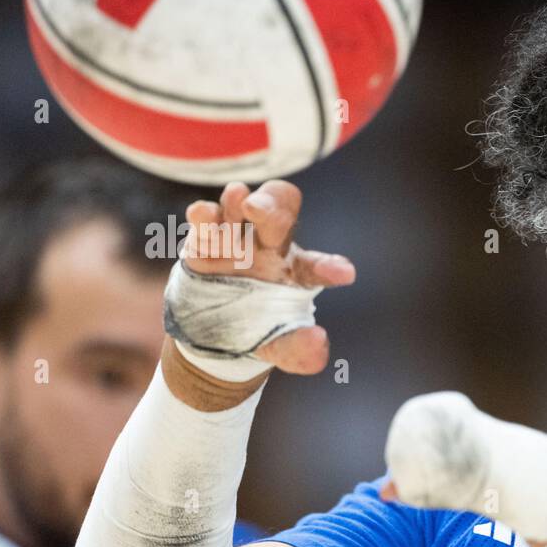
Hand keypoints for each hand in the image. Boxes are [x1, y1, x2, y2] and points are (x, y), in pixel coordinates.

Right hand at [182, 180, 355, 374]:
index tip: (343, 274)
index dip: (329, 267)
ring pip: (241, 206)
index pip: (317, 265)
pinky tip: (203, 214)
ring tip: (237, 196)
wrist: (215, 331)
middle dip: (272, 206)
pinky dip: (203, 216)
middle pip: (280, 212)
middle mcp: (270, 247)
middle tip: (259, 210)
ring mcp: (237, 240)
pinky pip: (204, 222)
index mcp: (297, 271)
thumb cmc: (260, 329)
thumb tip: (318, 343)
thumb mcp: (281, 346)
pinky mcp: (204, 243)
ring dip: (238, 201)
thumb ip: (301, 350)